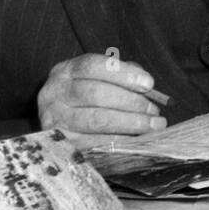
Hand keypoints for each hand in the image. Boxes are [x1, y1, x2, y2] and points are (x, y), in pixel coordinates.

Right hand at [36, 54, 165, 149]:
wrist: (55, 124)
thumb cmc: (86, 97)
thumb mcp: (98, 80)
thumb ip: (121, 76)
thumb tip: (146, 83)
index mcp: (65, 71)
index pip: (92, 66)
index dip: (122, 74)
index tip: (149, 84)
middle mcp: (54, 93)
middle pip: (95, 93)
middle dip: (130, 101)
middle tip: (154, 110)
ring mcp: (54, 119)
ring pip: (96, 120)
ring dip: (129, 122)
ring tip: (152, 125)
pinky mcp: (61, 143)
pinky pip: (94, 142)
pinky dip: (118, 140)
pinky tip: (135, 139)